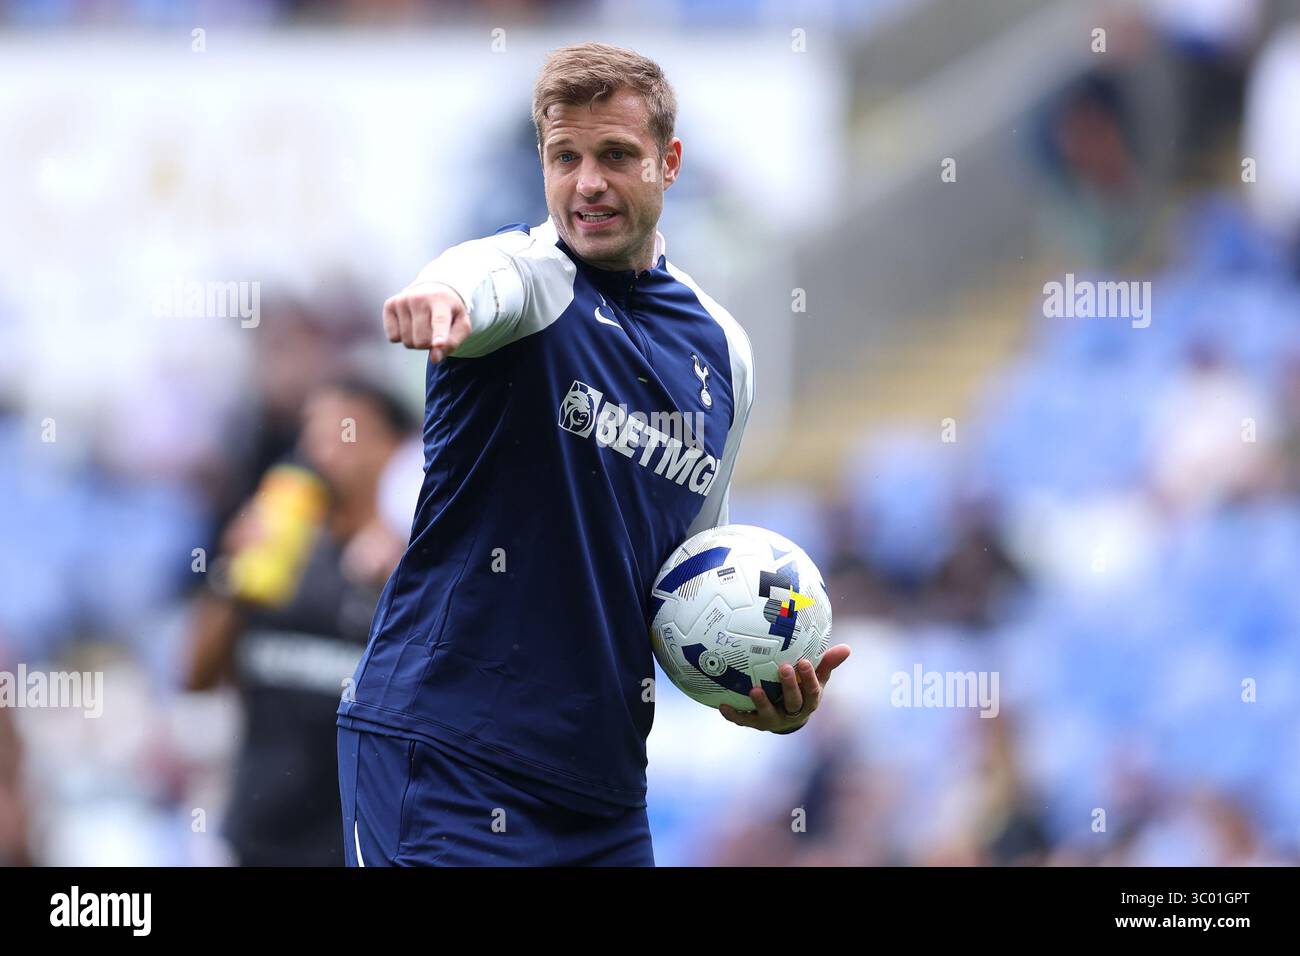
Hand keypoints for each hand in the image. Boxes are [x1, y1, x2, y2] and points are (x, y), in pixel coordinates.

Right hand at [383, 281, 472, 362]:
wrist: (432, 289)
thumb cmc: (450, 312)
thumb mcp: (460, 325)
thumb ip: (452, 343)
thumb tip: (434, 358)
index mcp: (442, 301)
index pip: (440, 321)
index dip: (439, 334)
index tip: (439, 344)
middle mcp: (419, 298)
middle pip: (421, 341)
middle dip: (428, 344)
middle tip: (434, 330)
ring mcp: (402, 300)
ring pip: (407, 341)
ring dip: (416, 341)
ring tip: (423, 325)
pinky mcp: (389, 305)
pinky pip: (393, 337)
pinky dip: (402, 337)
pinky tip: (409, 323)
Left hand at [719, 644, 850, 733]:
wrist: (788, 717)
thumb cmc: (804, 689)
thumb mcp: (817, 677)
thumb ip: (827, 663)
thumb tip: (847, 648)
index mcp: (809, 702)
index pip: (812, 692)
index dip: (809, 678)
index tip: (803, 661)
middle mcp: (792, 714)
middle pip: (793, 703)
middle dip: (789, 687)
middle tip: (784, 668)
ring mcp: (774, 720)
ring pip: (769, 716)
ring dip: (762, 704)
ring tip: (754, 690)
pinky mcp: (756, 724)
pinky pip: (744, 721)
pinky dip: (734, 714)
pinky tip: (722, 705)